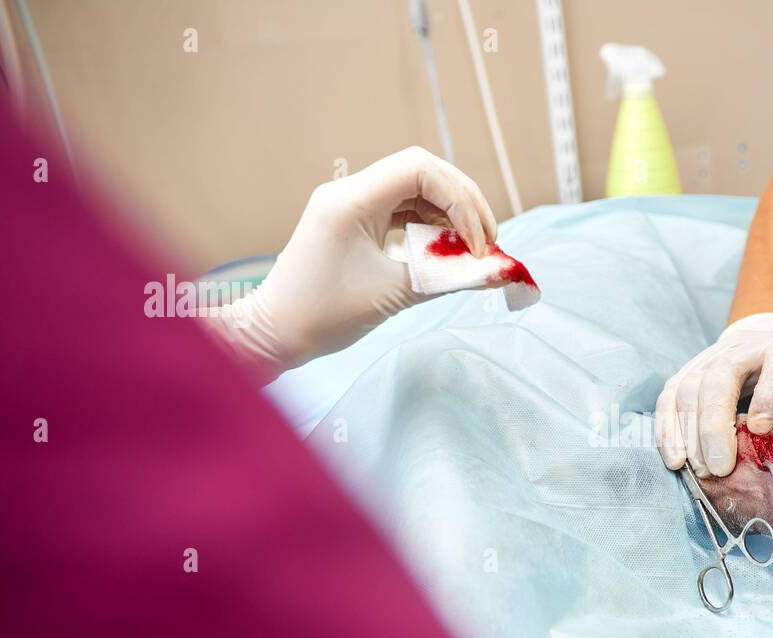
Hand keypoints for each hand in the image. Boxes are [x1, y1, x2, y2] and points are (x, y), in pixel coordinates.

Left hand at [201, 147, 496, 377]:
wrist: (275, 334)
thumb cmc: (324, 316)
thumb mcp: (394, 296)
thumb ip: (448, 277)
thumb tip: (497, 273)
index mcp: (352, 199)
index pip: (420, 169)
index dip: (460, 201)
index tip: (476, 245)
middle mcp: (350, 191)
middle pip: (423, 173)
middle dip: (463, 204)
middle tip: (488, 243)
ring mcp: (350, 204)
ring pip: (415, 190)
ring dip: (449, 215)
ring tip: (472, 250)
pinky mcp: (354, 222)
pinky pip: (401, 210)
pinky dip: (430, 226)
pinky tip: (446, 250)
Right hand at [655, 312, 772, 476]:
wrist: (758, 344)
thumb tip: (765, 463)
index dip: (770, 396)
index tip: (762, 428)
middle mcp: (740, 349)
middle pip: (718, 381)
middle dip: (715, 429)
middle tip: (720, 469)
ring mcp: (706, 358)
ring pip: (686, 391)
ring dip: (689, 436)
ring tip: (700, 469)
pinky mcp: (682, 373)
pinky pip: (667, 401)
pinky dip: (668, 432)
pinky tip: (676, 459)